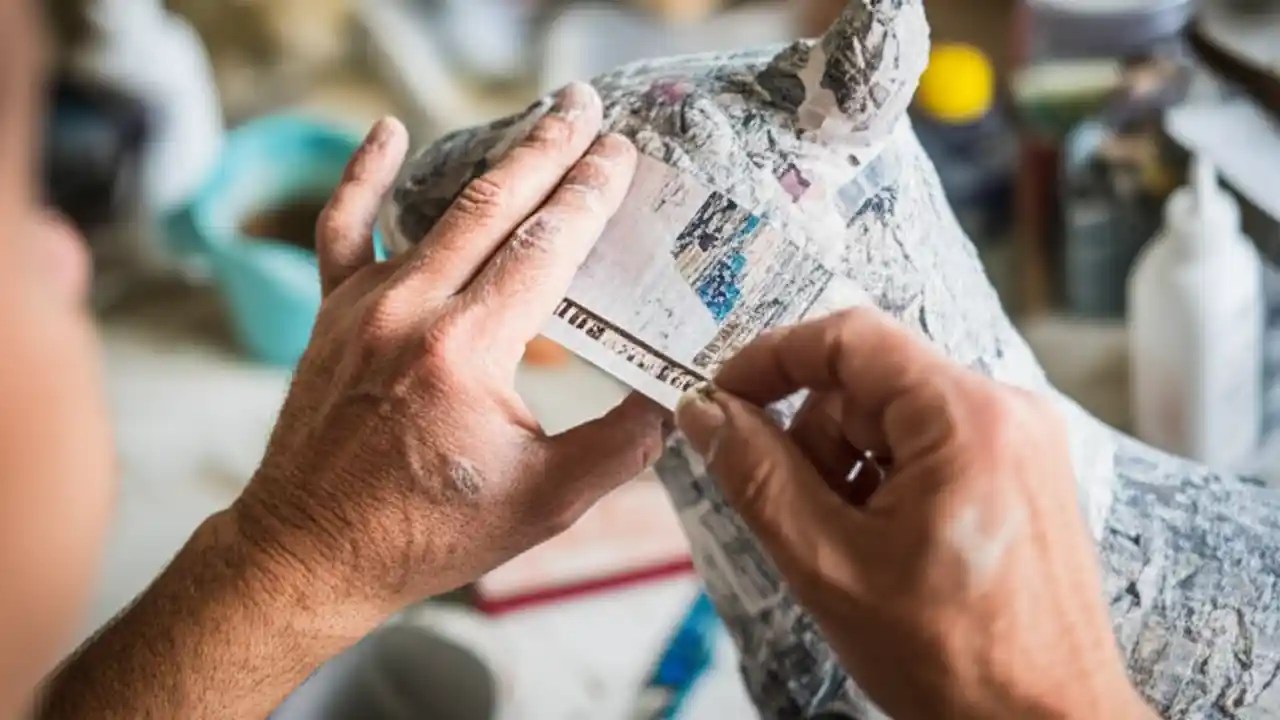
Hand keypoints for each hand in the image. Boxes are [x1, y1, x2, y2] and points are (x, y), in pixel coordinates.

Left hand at [233, 83, 665, 617]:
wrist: (310, 551)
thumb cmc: (425, 532)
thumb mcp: (544, 503)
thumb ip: (620, 447)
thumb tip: (677, 403)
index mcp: (468, 350)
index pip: (545, 247)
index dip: (589, 195)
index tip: (620, 155)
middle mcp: (412, 309)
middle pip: (496, 207)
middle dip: (551, 151)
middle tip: (590, 109)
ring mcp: (364, 305)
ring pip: (438, 211)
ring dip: (493, 162)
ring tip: (537, 122)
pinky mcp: (331, 313)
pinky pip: (341, 228)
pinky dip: (362, 177)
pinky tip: (384, 133)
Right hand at [675, 309, 1149, 718]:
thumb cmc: (956, 661)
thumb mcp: (829, 564)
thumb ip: (757, 476)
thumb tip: (706, 413)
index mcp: (968, 418)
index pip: (850, 337)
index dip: (772, 359)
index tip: (724, 401)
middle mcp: (1008, 410)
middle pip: (869, 382)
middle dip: (815, 440)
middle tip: (801, 516)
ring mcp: (1023, 441)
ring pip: (895, 417)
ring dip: (849, 468)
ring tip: (852, 548)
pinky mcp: (1023, 473)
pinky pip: (931, 446)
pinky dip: (888, 482)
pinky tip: (886, 547)